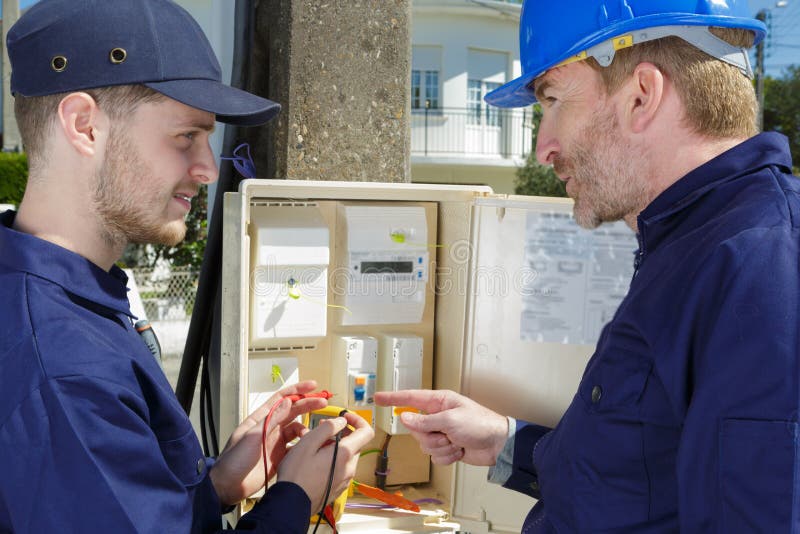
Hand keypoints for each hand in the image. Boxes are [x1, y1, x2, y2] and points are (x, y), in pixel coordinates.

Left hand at [209, 380, 327, 505]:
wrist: (228, 486)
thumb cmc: (233, 460)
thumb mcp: (253, 436)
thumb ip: (272, 419)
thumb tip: (288, 402)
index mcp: (261, 419)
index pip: (282, 398)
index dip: (297, 390)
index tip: (312, 385)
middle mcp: (270, 428)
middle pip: (293, 411)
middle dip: (308, 405)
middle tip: (324, 402)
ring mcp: (275, 442)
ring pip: (297, 429)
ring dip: (307, 428)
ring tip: (314, 433)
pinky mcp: (280, 457)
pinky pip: (297, 447)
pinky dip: (305, 445)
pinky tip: (311, 446)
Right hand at [278, 411, 373, 512]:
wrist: (291, 504)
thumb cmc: (297, 474)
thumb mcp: (308, 443)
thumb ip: (328, 428)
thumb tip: (342, 422)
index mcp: (345, 454)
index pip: (367, 432)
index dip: (358, 420)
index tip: (345, 417)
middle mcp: (349, 468)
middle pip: (355, 444)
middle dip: (341, 434)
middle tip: (321, 431)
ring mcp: (345, 480)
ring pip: (346, 457)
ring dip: (334, 447)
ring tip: (314, 447)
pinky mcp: (338, 488)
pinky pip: (340, 469)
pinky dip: (332, 460)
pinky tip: (315, 462)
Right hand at [374, 389, 507, 465]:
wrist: (497, 444)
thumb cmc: (480, 423)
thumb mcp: (450, 419)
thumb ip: (424, 420)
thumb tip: (404, 418)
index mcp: (439, 402)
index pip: (410, 398)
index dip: (393, 398)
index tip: (377, 398)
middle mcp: (437, 416)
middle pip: (416, 429)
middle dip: (430, 436)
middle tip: (447, 434)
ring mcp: (441, 433)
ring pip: (424, 445)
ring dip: (441, 447)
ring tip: (457, 442)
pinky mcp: (446, 447)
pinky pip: (435, 456)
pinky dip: (447, 456)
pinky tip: (460, 451)